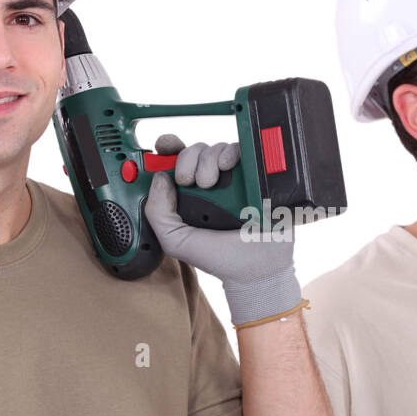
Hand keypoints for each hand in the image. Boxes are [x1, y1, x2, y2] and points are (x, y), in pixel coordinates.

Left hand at [144, 133, 301, 325]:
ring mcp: (232, 178)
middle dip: (186, 159)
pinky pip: (240, 150)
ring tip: (211, 183)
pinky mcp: (253, 174)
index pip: (173, 163)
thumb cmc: (220, 257)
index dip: (167, 149)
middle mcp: (209, 183)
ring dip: (207, 160)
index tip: (163, 149)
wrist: (258, 266)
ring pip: (215, 149)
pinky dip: (230, 152)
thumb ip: (158, 214)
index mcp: (188, 196)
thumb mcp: (177, 241)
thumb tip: (159, 178)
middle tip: (188, 180)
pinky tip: (227, 166)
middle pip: (193, 151)